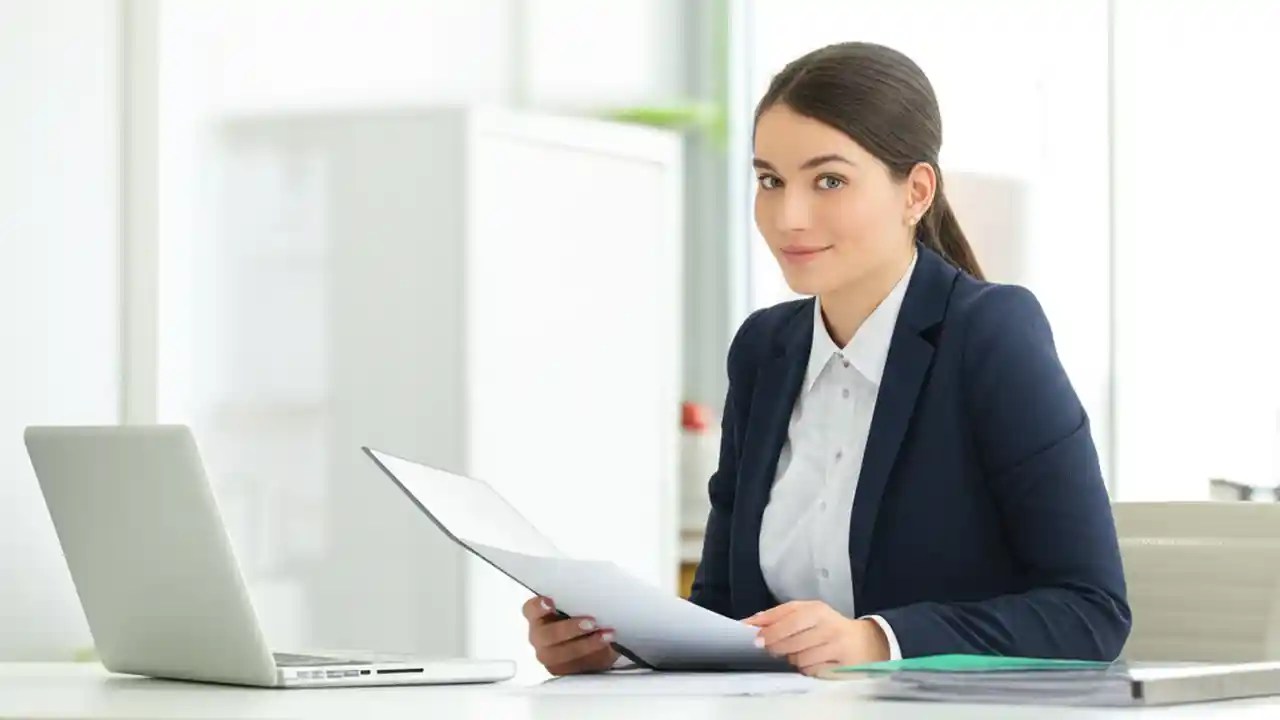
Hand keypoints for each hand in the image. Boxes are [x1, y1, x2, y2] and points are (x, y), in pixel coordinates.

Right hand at [522, 595, 619, 674]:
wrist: (590, 641)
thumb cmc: (580, 617)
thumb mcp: (577, 605)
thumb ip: (577, 601)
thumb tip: (592, 595)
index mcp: (537, 616)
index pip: (531, 610)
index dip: (538, 607)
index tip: (550, 603)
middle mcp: (539, 638)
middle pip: (546, 636)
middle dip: (570, 629)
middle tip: (591, 623)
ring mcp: (550, 657)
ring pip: (563, 656)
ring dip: (587, 645)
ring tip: (606, 636)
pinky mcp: (565, 672)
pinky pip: (578, 668)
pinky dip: (595, 657)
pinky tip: (608, 648)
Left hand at [744, 600, 889, 675]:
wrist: (864, 642)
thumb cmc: (827, 627)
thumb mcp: (806, 614)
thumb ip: (779, 616)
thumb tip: (751, 622)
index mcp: (816, 609)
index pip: (788, 616)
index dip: (768, 627)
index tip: (753, 636)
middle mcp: (827, 624)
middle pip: (791, 639)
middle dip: (775, 646)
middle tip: (770, 649)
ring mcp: (836, 644)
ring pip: (799, 658)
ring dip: (792, 659)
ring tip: (796, 654)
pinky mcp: (841, 664)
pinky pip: (812, 670)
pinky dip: (806, 668)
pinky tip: (810, 662)